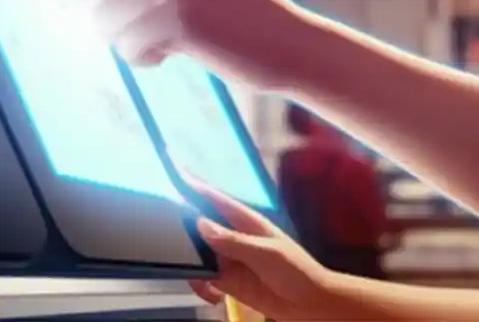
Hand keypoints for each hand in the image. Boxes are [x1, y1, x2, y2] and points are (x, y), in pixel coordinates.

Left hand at [0, 0, 312, 90]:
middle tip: (166, 24)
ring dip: (132, 43)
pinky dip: (147, 60)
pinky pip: (127, 49)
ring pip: (102, 26)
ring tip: (179, 36)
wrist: (287, 41)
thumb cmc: (231, 14)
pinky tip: (183, 51)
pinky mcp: (177, 15)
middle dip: (114, 22)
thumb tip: (81, 5)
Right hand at [185, 177, 348, 320]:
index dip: (197, 187)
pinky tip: (212, 296)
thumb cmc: (296, 271)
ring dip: (191, 265)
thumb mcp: (266, 254)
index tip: (176, 174)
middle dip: (184, 231)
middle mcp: (234, 238)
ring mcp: (230, 260)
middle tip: (168, 240)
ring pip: (198, 255)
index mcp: (247, 222)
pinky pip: (204, 279)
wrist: (310, 304)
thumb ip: (234, 241)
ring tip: (192, 274)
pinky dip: (201, 286)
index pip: (217, 200)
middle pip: (201, 227)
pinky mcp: (227, 282)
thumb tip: (201, 224)